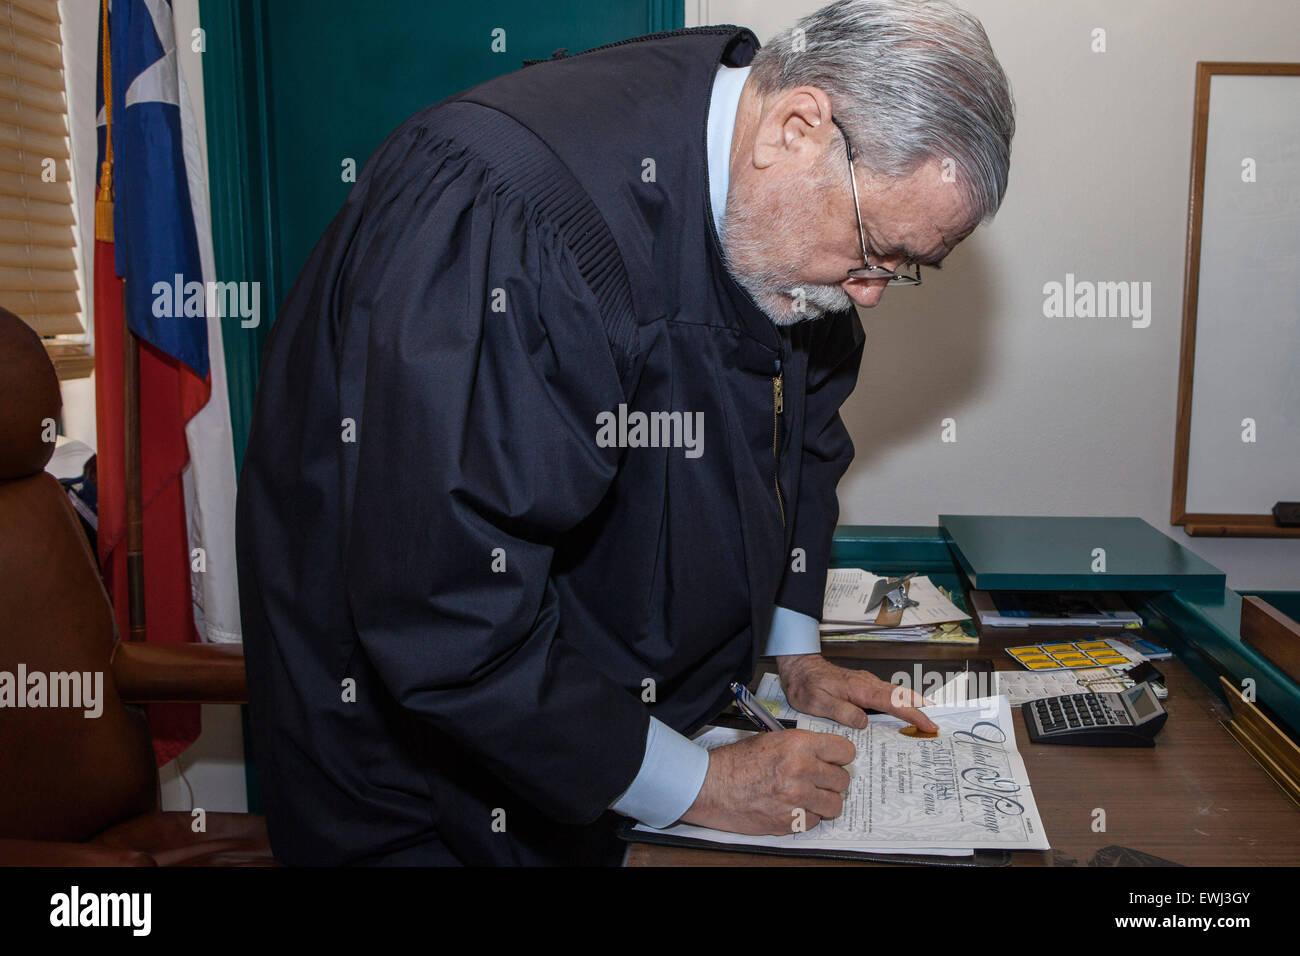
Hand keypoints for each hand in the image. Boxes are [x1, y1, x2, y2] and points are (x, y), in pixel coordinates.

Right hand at [679, 729, 854, 834]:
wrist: (712, 786)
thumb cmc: (736, 763)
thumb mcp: (772, 740)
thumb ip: (802, 747)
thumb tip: (825, 756)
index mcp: (799, 744)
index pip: (845, 751)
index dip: (840, 757)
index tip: (835, 761)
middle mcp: (802, 770)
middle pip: (842, 780)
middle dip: (832, 781)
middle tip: (819, 781)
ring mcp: (797, 797)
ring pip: (834, 804)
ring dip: (824, 802)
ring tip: (808, 796)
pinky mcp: (790, 821)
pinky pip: (815, 821)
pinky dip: (807, 816)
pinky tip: (791, 807)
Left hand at [776, 653, 938, 732]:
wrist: (798, 666)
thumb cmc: (805, 684)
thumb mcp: (816, 702)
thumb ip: (840, 711)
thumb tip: (863, 721)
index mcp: (859, 689)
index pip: (892, 703)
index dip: (912, 714)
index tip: (928, 724)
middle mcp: (866, 683)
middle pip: (901, 695)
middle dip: (921, 707)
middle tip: (937, 721)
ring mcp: (866, 683)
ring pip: (896, 692)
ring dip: (914, 703)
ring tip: (929, 715)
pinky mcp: (863, 685)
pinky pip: (887, 693)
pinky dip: (901, 700)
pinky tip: (904, 708)